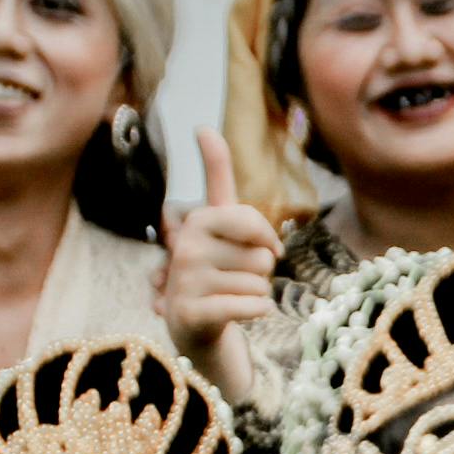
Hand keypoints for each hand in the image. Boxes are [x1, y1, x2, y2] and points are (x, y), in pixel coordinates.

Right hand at [159, 131, 283, 403]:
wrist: (195, 326)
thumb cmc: (217, 269)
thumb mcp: (220, 221)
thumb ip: (216, 175)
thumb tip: (202, 126)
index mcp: (197, 222)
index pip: (251, 219)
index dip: (267, 239)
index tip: (262, 246)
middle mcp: (187, 247)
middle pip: (263, 257)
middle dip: (260, 272)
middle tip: (234, 280)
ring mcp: (186, 281)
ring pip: (261, 284)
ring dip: (256, 294)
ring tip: (229, 297)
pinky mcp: (193, 313)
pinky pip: (253, 306)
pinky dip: (257, 312)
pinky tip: (238, 314)